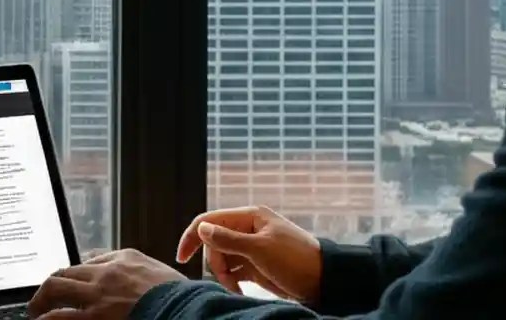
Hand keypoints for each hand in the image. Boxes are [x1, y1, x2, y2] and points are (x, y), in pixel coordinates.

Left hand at [27, 249, 185, 318]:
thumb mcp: (160, 275)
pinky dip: (47, 318)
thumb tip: (131, 275)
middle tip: (43, 298)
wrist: (188, 310)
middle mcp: (106, 270)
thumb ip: (140, 272)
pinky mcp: (95, 315)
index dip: (76, 274)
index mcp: (124, 258)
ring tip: (36, 311)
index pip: (90, 261)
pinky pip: (61, 314)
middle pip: (66, 271)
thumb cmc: (181, 298)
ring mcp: (98, 292)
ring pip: (56, 286)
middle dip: (51, 284)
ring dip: (41, 299)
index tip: (69, 282)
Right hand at [174, 205, 321, 302]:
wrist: (324, 281)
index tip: (180, 258)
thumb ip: (228, 239)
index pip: (209, 220)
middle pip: (214, 242)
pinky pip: (233, 270)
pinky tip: (239, 290)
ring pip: (222, 258)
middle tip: (227, 281)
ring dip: (223, 274)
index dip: (192, 236)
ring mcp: (251, 247)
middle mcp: (247, 228)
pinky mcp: (256, 264)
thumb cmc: (296, 260)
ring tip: (236, 288)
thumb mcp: (260, 249)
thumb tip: (201, 229)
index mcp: (249, 217)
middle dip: (215, 263)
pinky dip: (231, 280)